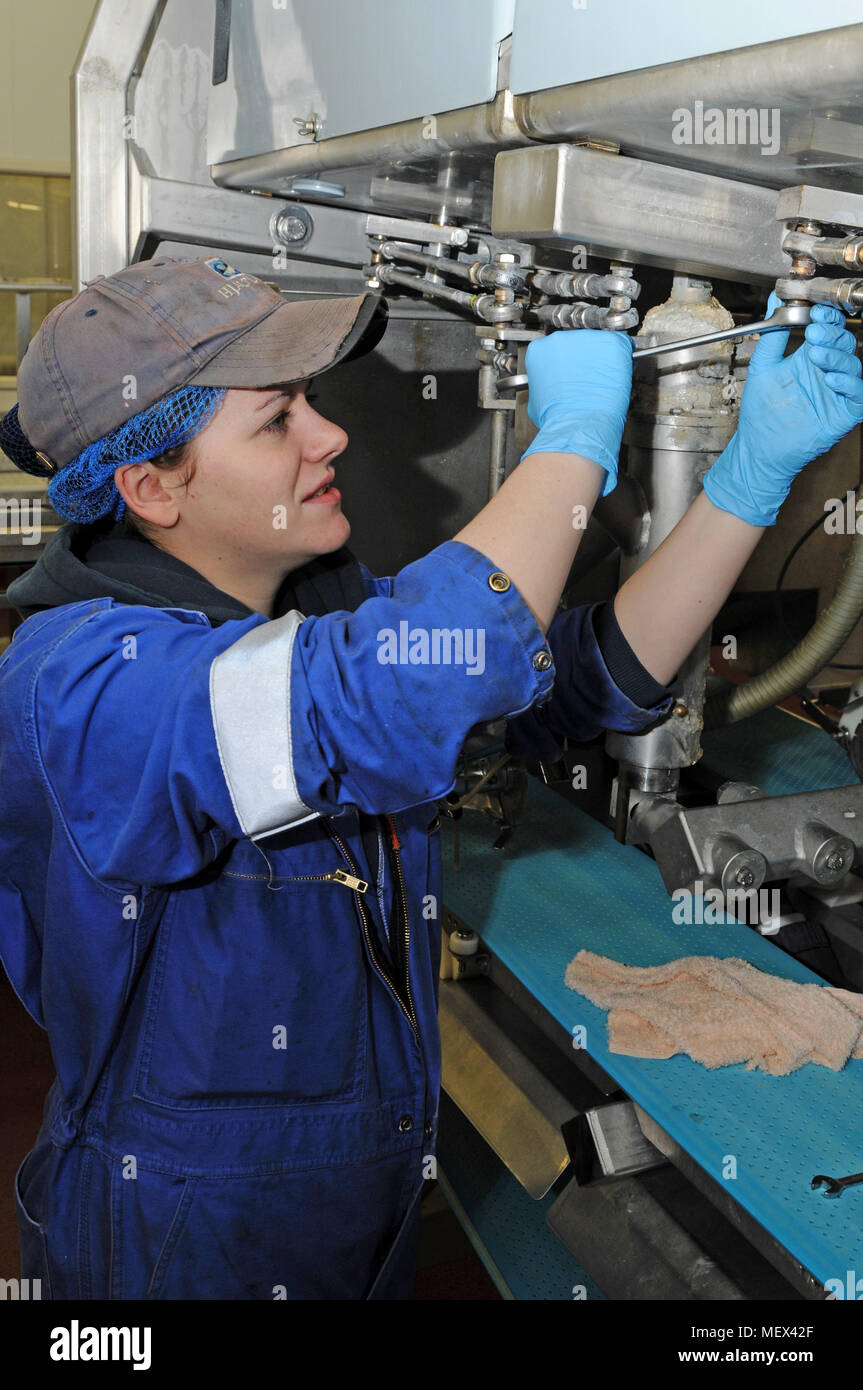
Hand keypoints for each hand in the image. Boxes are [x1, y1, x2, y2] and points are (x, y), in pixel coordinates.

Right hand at [520, 328, 633, 496]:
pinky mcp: (610, 342)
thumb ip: (544, 384)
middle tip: (589, 378)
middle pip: (576, 342)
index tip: (572, 372)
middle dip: (584, 358)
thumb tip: (551, 386)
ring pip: (598, 342)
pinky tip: (617, 374)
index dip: (566, 362)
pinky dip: (622, 357)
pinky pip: (620, 344)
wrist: (577, 424)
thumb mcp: (538, 400)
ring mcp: (586, 338)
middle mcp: (560, 339)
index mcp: (540, 351)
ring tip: (603, 381)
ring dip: (602, 358)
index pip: (554, 350)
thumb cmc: (558, 417)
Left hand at [703, 292, 862, 526]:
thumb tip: (775, 299)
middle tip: (814, 333)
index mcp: (809, 357)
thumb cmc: (761, 412)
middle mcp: (826, 371)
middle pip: (844, 343)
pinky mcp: (843, 413)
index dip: (827, 318)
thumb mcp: (763, 366)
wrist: (758, 448)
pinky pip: (857, 395)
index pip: (829, 329)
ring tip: (816, 355)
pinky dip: (848, 384)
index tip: (816, 313)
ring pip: (853, 365)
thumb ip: (772, 334)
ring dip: (837, 356)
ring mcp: (837, 392)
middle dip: (832, 334)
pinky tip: (831, 380)